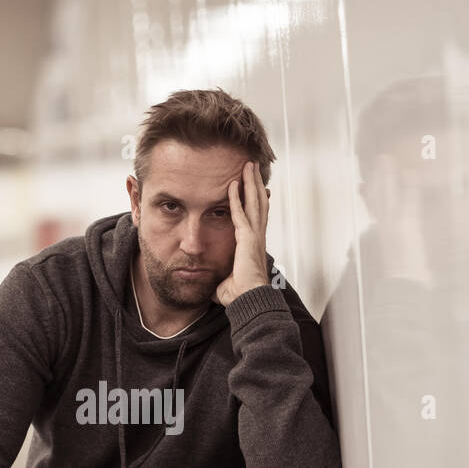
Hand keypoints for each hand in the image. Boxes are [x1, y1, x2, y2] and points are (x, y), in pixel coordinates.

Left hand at [212, 161, 271, 307]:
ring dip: (250, 183)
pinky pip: (240, 213)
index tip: (254, 188)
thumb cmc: (240, 295)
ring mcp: (254, 236)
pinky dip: (237, 198)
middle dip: (255, 184)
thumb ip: (220, 278)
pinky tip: (232, 184)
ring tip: (247, 166)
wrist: (249, 300)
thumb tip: (209, 287)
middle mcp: (257, 237)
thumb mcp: (226, 282)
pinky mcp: (247, 239)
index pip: (256, 217)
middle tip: (252, 167)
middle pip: (259, 203)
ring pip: (254, 202)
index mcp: (253, 245)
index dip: (255, 200)